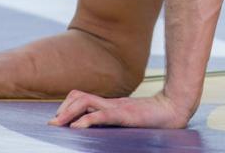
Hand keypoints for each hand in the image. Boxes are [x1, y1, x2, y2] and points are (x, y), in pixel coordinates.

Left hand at [49, 90, 191, 129]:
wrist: (172, 109)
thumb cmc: (152, 117)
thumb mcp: (127, 118)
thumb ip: (112, 119)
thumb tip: (96, 126)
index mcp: (109, 104)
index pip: (82, 97)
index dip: (66, 106)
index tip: (57, 120)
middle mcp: (109, 103)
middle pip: (79, 97)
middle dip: (62, 110)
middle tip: (52, 124)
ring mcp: (116, 107)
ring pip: (85, 102)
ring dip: (68, 113)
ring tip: (59, 124)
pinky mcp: (124, 114)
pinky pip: (101, 115)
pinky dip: (86, 120)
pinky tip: (78, 127)